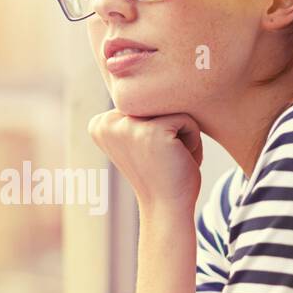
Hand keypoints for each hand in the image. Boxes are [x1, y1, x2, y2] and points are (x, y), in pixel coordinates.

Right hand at [87, 110, 202, 212]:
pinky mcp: (153, 131)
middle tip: (163, 160)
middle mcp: (108, 122)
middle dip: (169, 130)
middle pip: (158, 103)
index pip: (144, 103)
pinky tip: (180, 161)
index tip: (149, 155)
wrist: (167, 209)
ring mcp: (129, 126)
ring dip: (182, 136)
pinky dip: (193, 142)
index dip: (155, 128)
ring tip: (171, 160)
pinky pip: (188, 120)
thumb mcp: (140, 139)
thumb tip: (153, 82)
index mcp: (99, 124)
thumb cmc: (160, 175)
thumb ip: (139, 114)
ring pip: (173, 110)